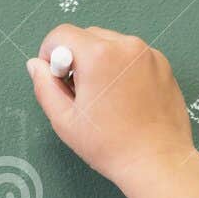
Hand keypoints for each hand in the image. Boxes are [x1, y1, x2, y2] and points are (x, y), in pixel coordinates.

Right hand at [27, 26, 193, 193]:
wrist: (158, 162)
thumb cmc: (111, 145)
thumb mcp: (65, 120)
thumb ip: (44, 86)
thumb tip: (36, 64)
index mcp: (99, 55)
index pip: (62, 34)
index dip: (50, 53)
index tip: (56, 77)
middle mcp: (126, 46)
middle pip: (87, 36)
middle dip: (76, 58)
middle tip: (80, 92)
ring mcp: (148, 54)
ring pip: (111, 44)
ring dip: (100, 61)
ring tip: (105, 97)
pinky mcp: (162, 64)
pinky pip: (132, 55)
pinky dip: (123, 67)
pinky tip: (125, 97)